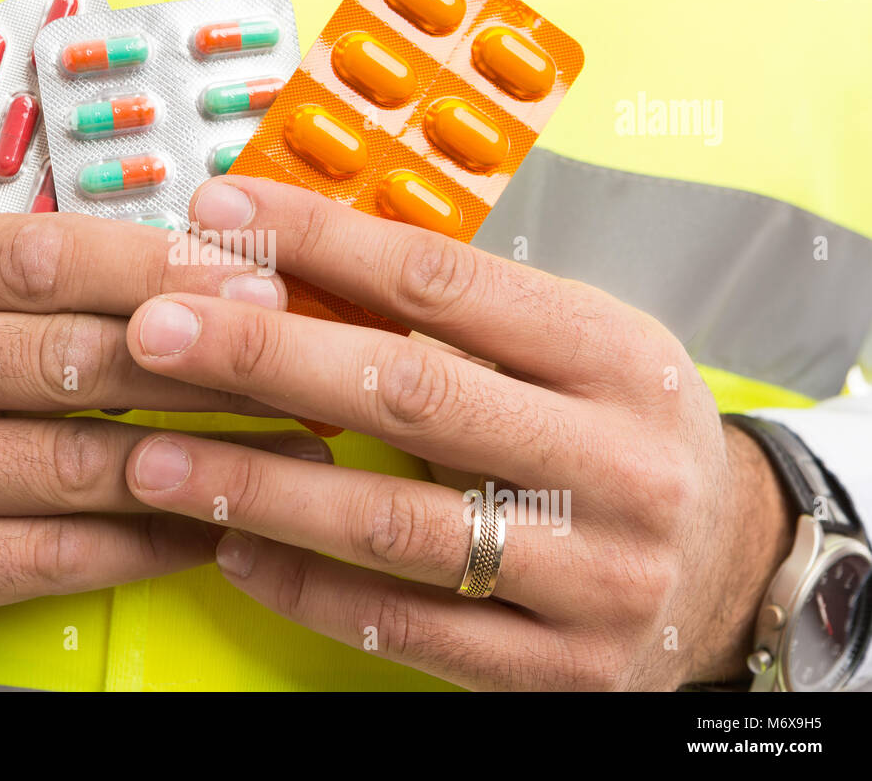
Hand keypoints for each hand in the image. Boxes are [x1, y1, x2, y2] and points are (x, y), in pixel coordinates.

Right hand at [0, 212, 317, 689]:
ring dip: (197, 461)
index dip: (161, 264)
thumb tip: (179, 276)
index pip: (40, 254)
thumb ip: (13, 294)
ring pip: (71, 461)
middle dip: (202, 364)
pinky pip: (50, 553)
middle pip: (67, 355)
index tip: (252, 275)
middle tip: (294, 368)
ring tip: (278, 456)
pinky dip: (145, 544)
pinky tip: (203, 529)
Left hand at [121, 176, 792, 689]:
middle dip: (266, 355)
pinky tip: (229, 546)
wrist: (728, 567)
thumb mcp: (577, 347)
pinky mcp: (560, 667)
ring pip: (395, 524)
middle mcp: (613, 462)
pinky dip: (304, 586)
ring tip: (153, 458)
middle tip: (156, 330)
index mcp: (613, 354)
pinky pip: (406, 628)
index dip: (321, 242)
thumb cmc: (619, 432)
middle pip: (411, 395)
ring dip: (258, 487)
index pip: (444, 282)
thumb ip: (458, 312)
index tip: (223, 215)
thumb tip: (293, 258)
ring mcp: (593, 575)